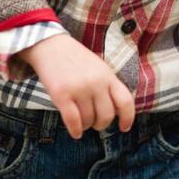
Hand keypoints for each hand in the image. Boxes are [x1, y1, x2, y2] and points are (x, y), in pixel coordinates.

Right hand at [16, 32, 134, 136]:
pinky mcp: (61, 94)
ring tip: (81, 121)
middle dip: (101, 124)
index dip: (127, 118)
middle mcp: (96, 82)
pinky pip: (73, 121)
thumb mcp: (98, 68)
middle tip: (95, 123)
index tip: (124, 127)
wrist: (50, 46)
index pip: (125, 101)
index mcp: (108, 75)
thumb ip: (108, 86)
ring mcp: (79, 88)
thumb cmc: (75, 60)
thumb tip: (116, 113)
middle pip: (107, 115)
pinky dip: (75, 130)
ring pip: (89, 120)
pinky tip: (75, 132)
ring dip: (86, 126)